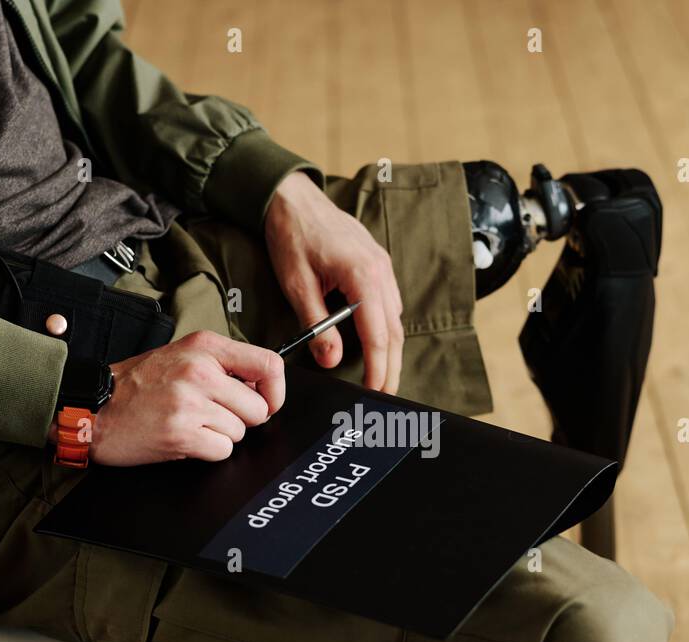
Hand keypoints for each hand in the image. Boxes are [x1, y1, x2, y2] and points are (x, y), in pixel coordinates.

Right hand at [80, 330, 284, 465]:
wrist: (91, 407)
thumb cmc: (135, 385)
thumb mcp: (181, 355)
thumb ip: (222, 365)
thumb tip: (262, 388)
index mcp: (204, 346)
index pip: (270, 365)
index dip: (275, 392)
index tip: (266, 403)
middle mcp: (200, 371)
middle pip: (258, 409)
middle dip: (240, 420)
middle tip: (211, 416)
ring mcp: (190, 402)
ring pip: (240, 432)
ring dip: (219, 435)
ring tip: (189, 423)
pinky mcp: (181, 433)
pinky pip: (222, 450)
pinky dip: (206, 451)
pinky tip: (183, 438)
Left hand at [264, 171, 404, 392]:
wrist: (292, 199)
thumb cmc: (292, 236)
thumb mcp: (297, 285)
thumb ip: (317, 325)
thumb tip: (332, 360)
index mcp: (363, 276)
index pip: (378, 335)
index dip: (378, 368)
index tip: (374, 392)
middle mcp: (381, 272)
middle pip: (394, 331)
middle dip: (390, 367)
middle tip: (384, 396)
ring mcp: (383, 267)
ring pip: (395, 319)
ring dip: (390, 350)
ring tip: (382, 376)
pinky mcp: (378, 264)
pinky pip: (389, 303)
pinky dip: (386, 327)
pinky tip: (377, 342)